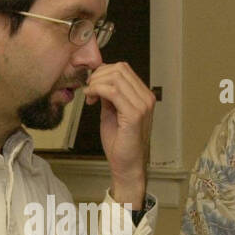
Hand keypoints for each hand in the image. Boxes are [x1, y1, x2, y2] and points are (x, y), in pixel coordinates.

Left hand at [88, 62, 153, 206]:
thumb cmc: (120, 142)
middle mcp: (146, 98)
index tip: (92, 86)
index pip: (123, 69)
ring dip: (96, 83)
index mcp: (143, 95)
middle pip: (119, 69)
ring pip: (116, 77)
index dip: (103, 73)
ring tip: (89, 96)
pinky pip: (113, 92)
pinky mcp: (134, 115)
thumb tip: (98, 81)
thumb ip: (109, 95)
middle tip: (88, 90)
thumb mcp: (112, 112)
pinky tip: (91, 99)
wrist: (126, 165)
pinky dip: (97, 91)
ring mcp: (142, 106)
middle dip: (98, 76)